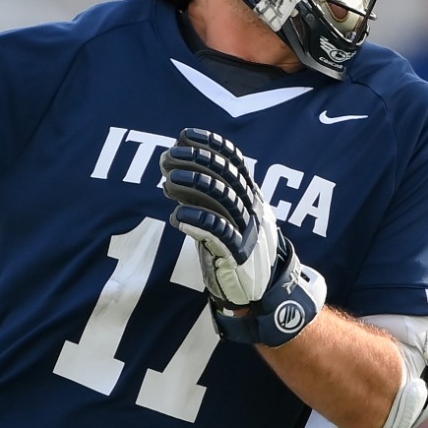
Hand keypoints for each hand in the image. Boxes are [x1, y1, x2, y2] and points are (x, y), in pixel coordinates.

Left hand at [160, 128, 323, 345]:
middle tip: (168, 156)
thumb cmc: (236, 250)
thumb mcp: (227, 218)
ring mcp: (249, 231)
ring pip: (223, 199)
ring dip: (193, 186)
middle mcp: (253, 209)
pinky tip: (177, 216)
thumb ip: (205, 196)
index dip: (212, 145)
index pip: (235, 161)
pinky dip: (197, 221)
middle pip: (226, 176)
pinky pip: (219, 232)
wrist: (260, 293)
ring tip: (167, 181)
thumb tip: (172, 171)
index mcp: (252, 196)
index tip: (186, 135)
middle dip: (196, 161)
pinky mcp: (239, 254)